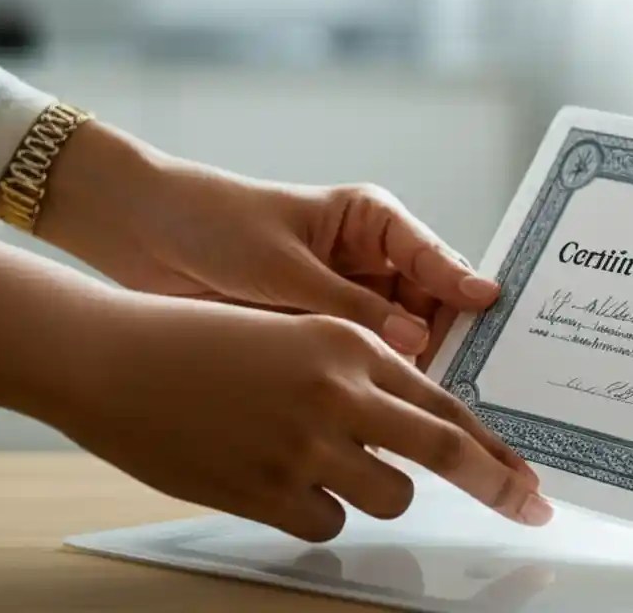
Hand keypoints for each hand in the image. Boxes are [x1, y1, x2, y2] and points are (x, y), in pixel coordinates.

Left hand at [37, 121, 494, 359]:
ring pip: (408, 339)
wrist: (143, 237)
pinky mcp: (325, 335)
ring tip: (446, 402)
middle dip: (452, 338)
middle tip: (478, 376)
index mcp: (372, 222)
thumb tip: (415, 341)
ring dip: (421, 366)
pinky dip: (383, 383)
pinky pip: (369, 361)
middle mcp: (372, 262)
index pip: (432, 255)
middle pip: (432, 304)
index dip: (462, 283)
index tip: (489, 306)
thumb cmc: (216, 226)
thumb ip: (350, 306)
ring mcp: (351, 301)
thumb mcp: (286, 266)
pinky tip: (397, 410)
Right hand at [48, 294, 551, 541]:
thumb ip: (358, 380)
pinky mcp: (267, 489)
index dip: (494, 446)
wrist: (113, 357)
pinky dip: (315, 512)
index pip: (446, 404)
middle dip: (499, 485)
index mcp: (351, 342)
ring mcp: (306, 443)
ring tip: (323, 466)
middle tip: (533, 510)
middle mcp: (341, 390)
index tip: (527, 477)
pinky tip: (275, 481)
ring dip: (374, 491)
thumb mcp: (297, 337)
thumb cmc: (202, 342)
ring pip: (390, 496)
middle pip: (445, 449)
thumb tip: (410, 432)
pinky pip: (329, 523)